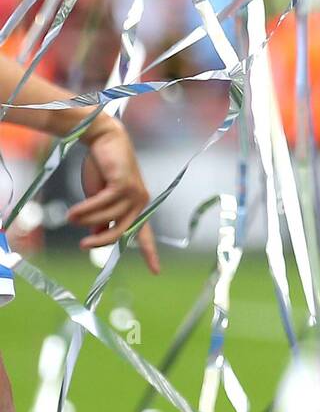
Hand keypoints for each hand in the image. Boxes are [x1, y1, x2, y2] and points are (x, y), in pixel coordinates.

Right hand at [67, 117, 159, 273]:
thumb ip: (102, 216)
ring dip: (86, 219)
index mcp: (137, 207)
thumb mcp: (100, 197)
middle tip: (82, 245)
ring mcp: (134, 193)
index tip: (157, 272)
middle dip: (100, 242)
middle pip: (121, 232)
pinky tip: (73, 211)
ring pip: (107, 218)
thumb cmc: (102, 168)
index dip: (150, 254)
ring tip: (71, 215)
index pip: (144, 234)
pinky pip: (102, 204)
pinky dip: (85, 209)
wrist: (103, 139)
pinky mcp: (124, 184)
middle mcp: (140, 201)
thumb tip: (98, 236)